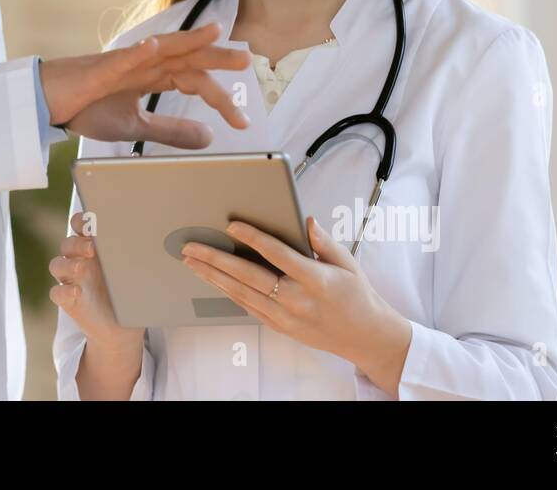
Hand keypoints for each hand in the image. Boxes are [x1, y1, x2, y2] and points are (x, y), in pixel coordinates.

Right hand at [40, 22, 251, 148]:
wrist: (48, 102)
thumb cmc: (86, 108)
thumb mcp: (136, 127)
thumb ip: (171, 131)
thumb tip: (209, 137)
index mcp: (152, 77)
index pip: (194, 81)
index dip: (220, 98)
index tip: (242, 121)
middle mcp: (144, 64)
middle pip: (187, 58)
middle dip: (217, 58)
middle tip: (247, 61)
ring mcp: (124, 63)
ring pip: (163, 48)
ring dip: (189, 41)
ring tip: (215, 34)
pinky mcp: (102, 68)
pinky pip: (123, 57)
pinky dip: (139, 51)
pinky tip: (156, 45)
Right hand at [48, 212, 143, 351]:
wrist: (124, 329)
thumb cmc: (131, 294)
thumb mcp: (137, 272)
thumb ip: (138, 256)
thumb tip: (161, 242)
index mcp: (95, 248)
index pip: (79, 226)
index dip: (81, 221)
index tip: (92, 222)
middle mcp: (80, 261)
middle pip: (67, 243)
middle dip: (77, 242)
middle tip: (93, 247)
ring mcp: (72, 281)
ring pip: (57, 264)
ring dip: (67, 263)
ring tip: (82, 267)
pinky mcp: (68, 301)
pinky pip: (56, 293)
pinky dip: (63, 291)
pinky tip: (77, 293)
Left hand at [180, 215, 413, 396]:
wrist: (365, 337)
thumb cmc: (356, 295)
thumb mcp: (347, 263)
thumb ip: (324, 241)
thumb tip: (305, 220)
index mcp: (315, 279)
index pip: (276, 254)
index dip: (252, 237)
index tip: (230, 225)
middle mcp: (296, 300)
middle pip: (248, 275)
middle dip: (216, 259)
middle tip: (191, 247)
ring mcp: (286, 317)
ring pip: (241, 293)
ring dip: (213, 277)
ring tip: (191, 262)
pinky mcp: (280, 327)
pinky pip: (248, 307)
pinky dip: (228, 292)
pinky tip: (213, 280)